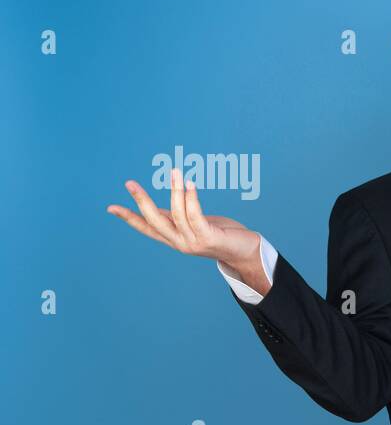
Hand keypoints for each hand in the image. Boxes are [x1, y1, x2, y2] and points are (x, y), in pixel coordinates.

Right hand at [107, 168, 260, 267]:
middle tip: (129, 183)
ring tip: (174, 171)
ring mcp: (193, 242)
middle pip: (154, 221)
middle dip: (141, 201)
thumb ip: (178, 218)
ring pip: (176, 214)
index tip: (110, 207)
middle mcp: (180, 243)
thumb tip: (160, 208)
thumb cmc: (222, 235)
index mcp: (174, 239)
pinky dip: (191, 198)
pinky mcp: (208, 238)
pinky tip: (189, 183)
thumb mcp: (195, 225)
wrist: (246, 253)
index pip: (147, 228)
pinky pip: (195, 215)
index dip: (129, 218)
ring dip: (174, 190)